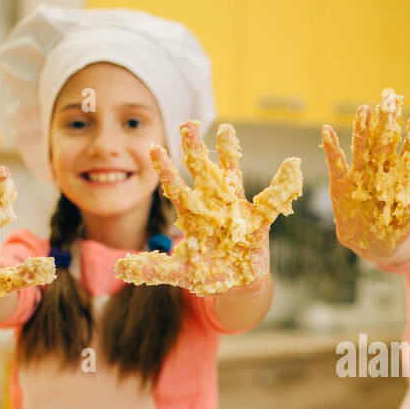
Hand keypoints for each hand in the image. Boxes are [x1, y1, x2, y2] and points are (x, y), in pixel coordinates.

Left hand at [114, 122, 301, 295]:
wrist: (237, 285)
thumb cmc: (207, 273)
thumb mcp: (178, 272)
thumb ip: (152, 267)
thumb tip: (119, 268)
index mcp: (193, 214)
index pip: (175, 187)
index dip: (165, 169)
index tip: (152, 146)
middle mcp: (213, 205)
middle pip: (202, 172)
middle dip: (195, 149)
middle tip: (186, 123)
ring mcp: (236, 209)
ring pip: (231, 175)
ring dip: (229, 154)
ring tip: (226, 129)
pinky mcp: (258, 220)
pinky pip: (271, 201)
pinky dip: (282, 185)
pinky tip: (290, 165)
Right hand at [321, 87, 409, 257]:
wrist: (371, 244)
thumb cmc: (393, 233)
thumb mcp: (407, 227)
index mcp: (400, 178)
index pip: (408, 153)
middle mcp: (380, 170)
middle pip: (384, 142)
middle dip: (387, 122)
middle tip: (389, 100)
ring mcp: (360, 174)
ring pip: (361, 147)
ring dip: (361, 129)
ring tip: (363, 109)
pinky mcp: (341, 183)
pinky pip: (336, 163)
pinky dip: (331, 147)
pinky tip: (327, 130)